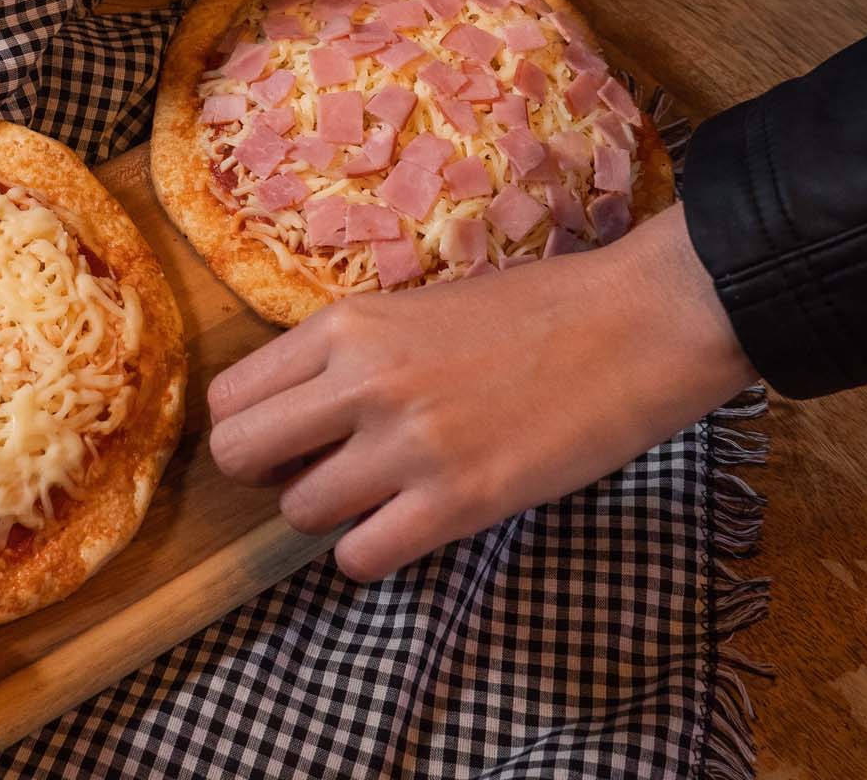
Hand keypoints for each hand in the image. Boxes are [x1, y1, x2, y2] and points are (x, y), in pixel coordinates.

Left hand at [208, 204, 756, 579]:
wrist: (636, 322)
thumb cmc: (532, 308)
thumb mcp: (416, 307)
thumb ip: (352, 354)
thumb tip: (302, 409)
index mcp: (345, 324)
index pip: (230, 397)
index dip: (248, 426)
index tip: (284, 436)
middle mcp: (360, 381)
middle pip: (237, 454)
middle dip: (265, 473)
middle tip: (313, 471)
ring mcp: (407, 444)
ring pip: (298, 512)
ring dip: (328, 515)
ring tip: (378, 496)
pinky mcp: (459, 502)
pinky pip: (361, 559)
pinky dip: (373, 553)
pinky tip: (409, 526)